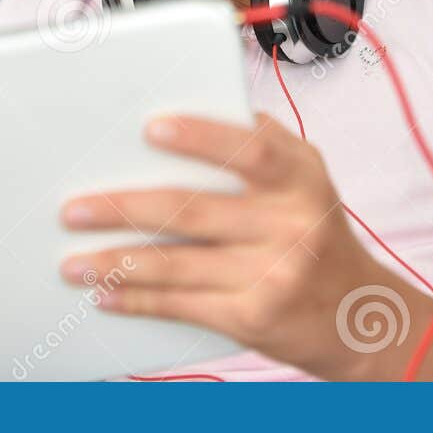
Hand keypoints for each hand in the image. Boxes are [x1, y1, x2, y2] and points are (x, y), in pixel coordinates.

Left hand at [58, 112, 395, 378]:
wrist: (360, 317)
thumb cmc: (319, 236)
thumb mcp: (310, 180)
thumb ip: (264, 145)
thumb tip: (198, 113)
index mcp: (300, 179)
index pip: (250, 149)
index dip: (201, 137)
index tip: (152, 128)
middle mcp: (290, 224)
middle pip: (193, 210)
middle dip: (124, 208)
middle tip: (74, 208)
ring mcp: (272, 275)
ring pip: (178, 264)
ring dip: (117, 262)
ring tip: (73, 260)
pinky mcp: (253, 318)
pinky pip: (184, 306)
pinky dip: (139, 301)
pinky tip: (106, 296)